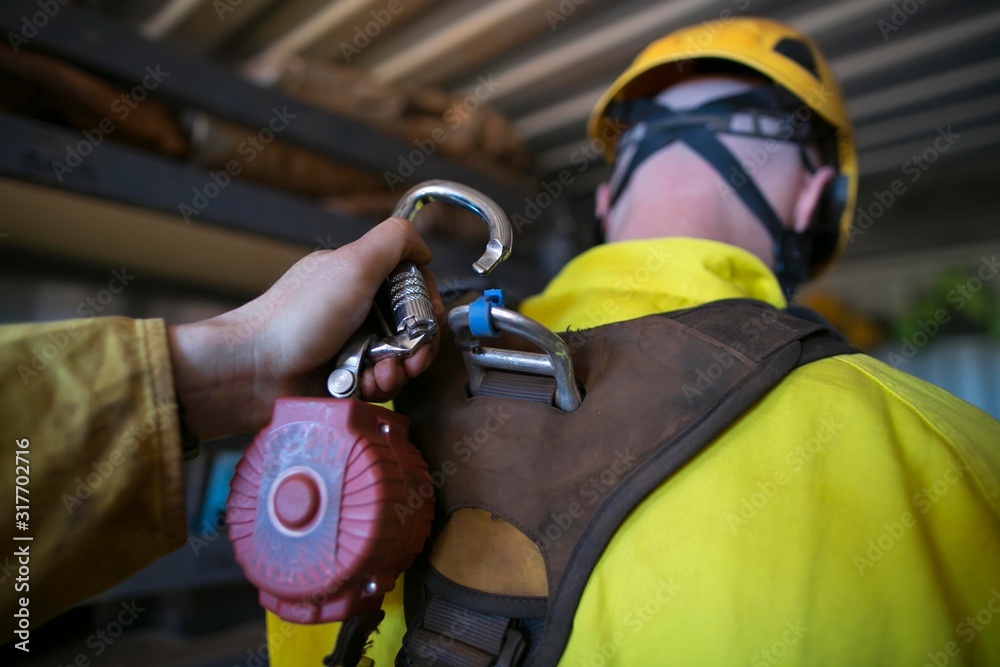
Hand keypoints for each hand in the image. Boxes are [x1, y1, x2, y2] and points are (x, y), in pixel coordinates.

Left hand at [167, 218, 441, 440]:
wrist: (255, 372)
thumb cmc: (296, 319)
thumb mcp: (352, 264)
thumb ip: (394, 242)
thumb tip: (424, 247)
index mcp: (356, 277)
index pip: (411, 287)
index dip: (425, 305)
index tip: (425, 320)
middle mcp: (355, 309)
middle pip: (411, 327)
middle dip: (416, 346)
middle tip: (411, 358)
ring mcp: (350, 345)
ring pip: (399, 359)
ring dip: (398, 371)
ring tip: (380, 375)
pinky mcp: (345, 378)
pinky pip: (379, 384)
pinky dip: (379, 387)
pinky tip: (366, 386)